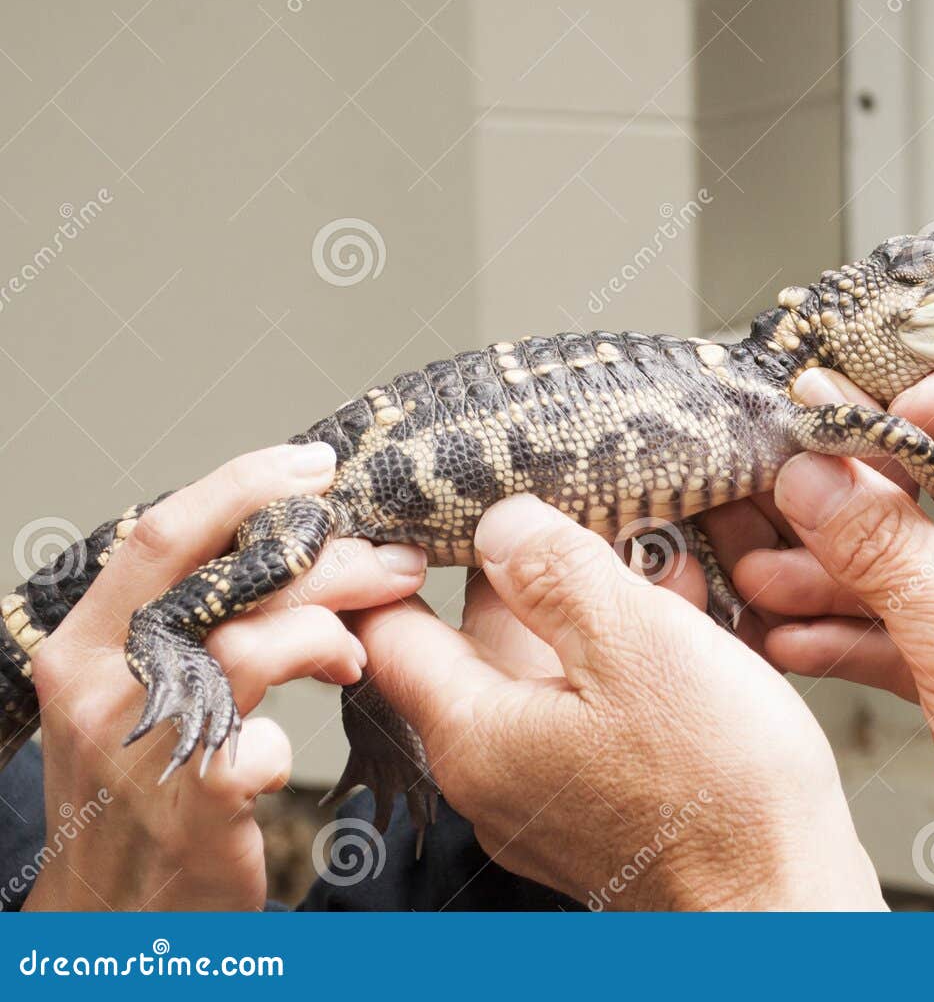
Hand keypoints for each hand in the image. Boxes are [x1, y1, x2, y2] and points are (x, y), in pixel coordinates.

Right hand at [23, 443, 427, 910]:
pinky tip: (297, 750)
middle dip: (327, 557)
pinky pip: (262, 745)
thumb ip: (192, 624)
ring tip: (356, 654)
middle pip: (225, 579)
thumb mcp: (140, 692)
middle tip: (396, 563)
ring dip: (326, 634)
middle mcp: (103, 683)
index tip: (316, 464)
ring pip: (252, 644)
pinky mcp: (188, 808)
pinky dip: (295, 740)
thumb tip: (289, 549)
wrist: (105, 919)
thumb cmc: (140, 791)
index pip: (164, 531)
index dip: (244, 485)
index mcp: (88, 641)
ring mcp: (141, 746)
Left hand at [352, 494, 883, 910]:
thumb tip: (501, 524)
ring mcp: (549, 793)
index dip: (406, 555)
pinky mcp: (606, 803)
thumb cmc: (719, 793)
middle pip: (479, 641)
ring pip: (549, 669)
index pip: (390, 628)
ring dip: (593, 608)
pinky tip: (684, 617)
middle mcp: (495, 770)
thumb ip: (558, 572)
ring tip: (654, 551)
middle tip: (581, 505)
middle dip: (532, 569)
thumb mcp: (638, 643)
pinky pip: (594, 707)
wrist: (785, 905)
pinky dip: (626, 657)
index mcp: (475, 730)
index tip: (444, 502)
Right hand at [730, 359, 933, 909]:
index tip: (892, 412)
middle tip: (799, 468)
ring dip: (834, 560)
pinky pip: (893, 617)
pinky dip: (842, 623)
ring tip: (769, 570)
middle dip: (866, 478)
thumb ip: (880, 546)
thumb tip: (814, 478)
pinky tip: (790, 632)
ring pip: (909, 550)